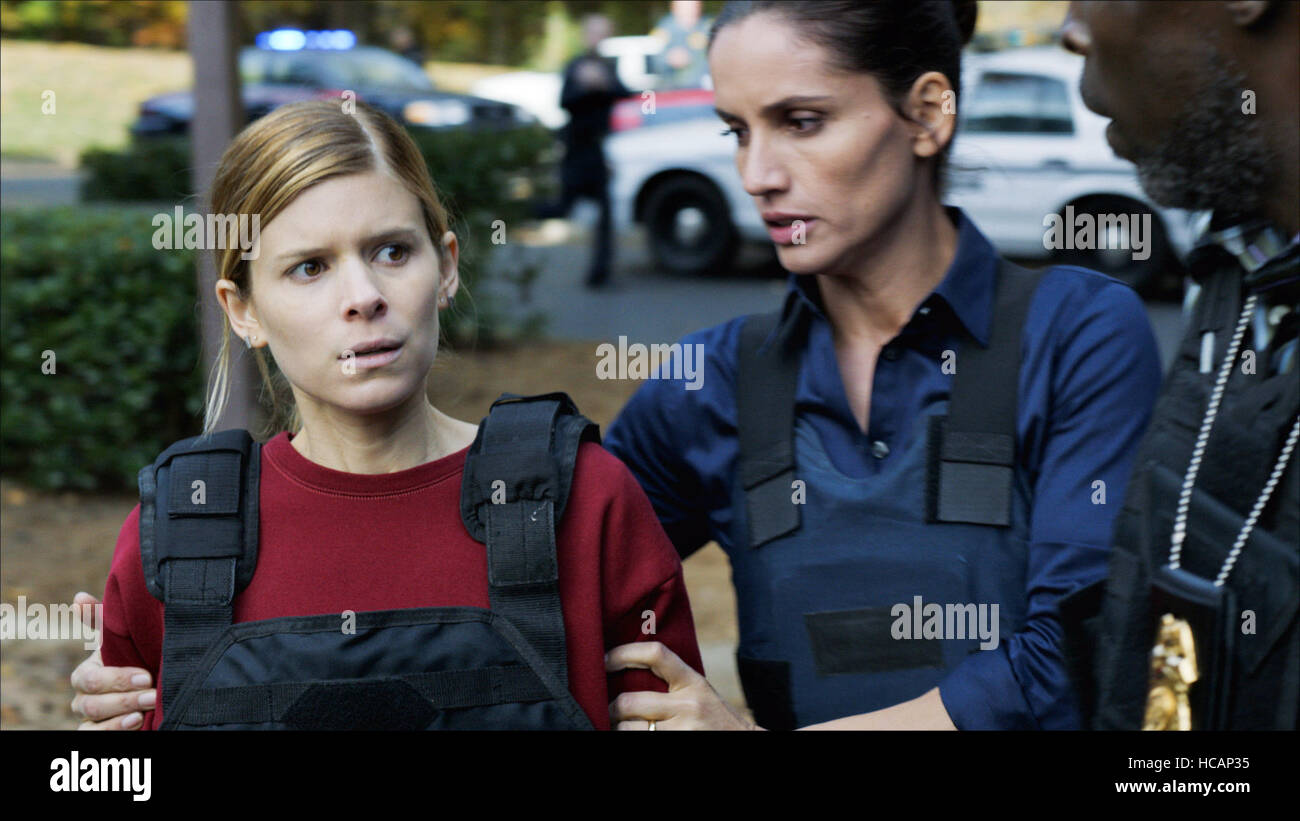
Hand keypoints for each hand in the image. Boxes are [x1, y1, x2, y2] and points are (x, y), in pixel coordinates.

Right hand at [69, 592, 153, 729]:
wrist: (151, 682)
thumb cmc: (134, 656)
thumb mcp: (122, 638)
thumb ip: (103, 618)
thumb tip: (79, 597)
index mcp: (87, 675)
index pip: (91, 680)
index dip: (117, 680)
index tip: (147, 676)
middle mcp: (84, 699)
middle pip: (92, 704)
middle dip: (124, 699)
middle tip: (153, 694)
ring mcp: (92, 719)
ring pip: (93, 722)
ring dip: (121, 717)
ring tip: (148, 708)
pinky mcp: (103, 733)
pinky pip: (97, 737)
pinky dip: (115, 731)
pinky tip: (138, 722)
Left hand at [606, 641, 760, 729]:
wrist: (744, 743)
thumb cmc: (713, 718)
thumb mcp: (698, 692)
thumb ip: (670, 682)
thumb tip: (624, 670)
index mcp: (693, 682)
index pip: (656, 653)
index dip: (624, 653)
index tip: (604, 660)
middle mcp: (689, 705)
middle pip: (631, 702)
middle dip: (611, 709)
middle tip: (606, 711)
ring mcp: (683, 730)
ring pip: (629, 730)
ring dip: (617, 730)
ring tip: (616, 728)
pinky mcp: (676, 746)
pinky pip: (639, 743)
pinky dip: (629, 740)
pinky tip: (630, 736)